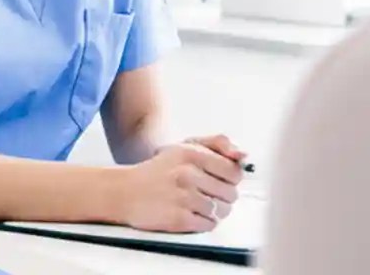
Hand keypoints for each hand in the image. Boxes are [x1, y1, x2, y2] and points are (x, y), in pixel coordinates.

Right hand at [113, 140, 243, 232]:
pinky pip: (208, 225)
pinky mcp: (177, 219)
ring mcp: (183, 197)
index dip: (231, 179)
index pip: (234, 171)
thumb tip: (244, 155)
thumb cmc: (160, 170)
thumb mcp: (185, 147)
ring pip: (221, 211)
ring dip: (214, 211)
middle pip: (230, 194)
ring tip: (199, 205)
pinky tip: (191, 214)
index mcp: (192, 154)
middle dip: (223, 197)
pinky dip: (204, 222)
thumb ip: (217, 145)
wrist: (125, 191)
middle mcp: (188, 174)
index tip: (221, 180)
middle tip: (208, 194)